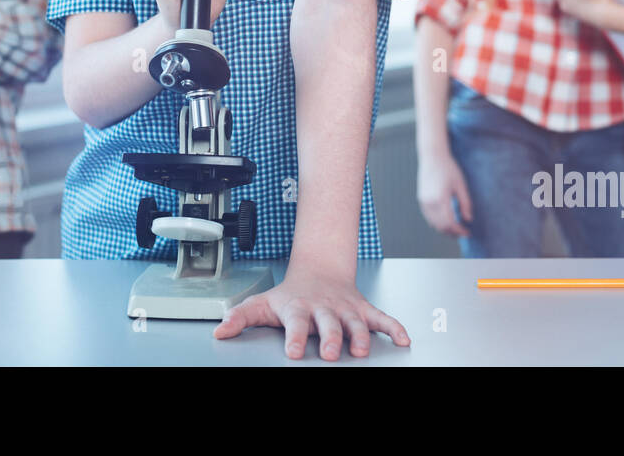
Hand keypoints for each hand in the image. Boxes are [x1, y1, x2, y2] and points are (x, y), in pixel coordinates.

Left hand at [213, 266, 410, 359]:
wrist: (318, 270)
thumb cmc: (290, 295)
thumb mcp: (262, 303)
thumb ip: (241, 317)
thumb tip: (219, 332)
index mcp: (299, 308)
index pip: (296, 322)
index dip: (295, 336)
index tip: (293, 351)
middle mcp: (324, 308)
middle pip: (329, 323)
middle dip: (332, 337)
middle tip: (332, 352)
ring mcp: (345, 309)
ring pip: (356, 322)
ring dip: (361, 335)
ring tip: (362, 350)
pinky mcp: (362, 310)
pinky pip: (381, 318)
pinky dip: (394, 327)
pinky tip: (404, 340)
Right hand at [416, 146, 472, 236]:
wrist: (432, 157)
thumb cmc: (449, 169)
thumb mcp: (461, 185)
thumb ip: (465, 203)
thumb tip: (469, 220)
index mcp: (441, 198)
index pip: (450, 223)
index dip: (459, 231)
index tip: (467, 233)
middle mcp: (430, 202)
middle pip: (441, 226)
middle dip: (453, 232)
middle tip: (463, 233)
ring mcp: (423, 201)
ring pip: (433, 223)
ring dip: (444, 229)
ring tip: (456, 228)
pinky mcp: (421, 199)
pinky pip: (429, 217)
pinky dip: (437, 223)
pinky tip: (446, 221)